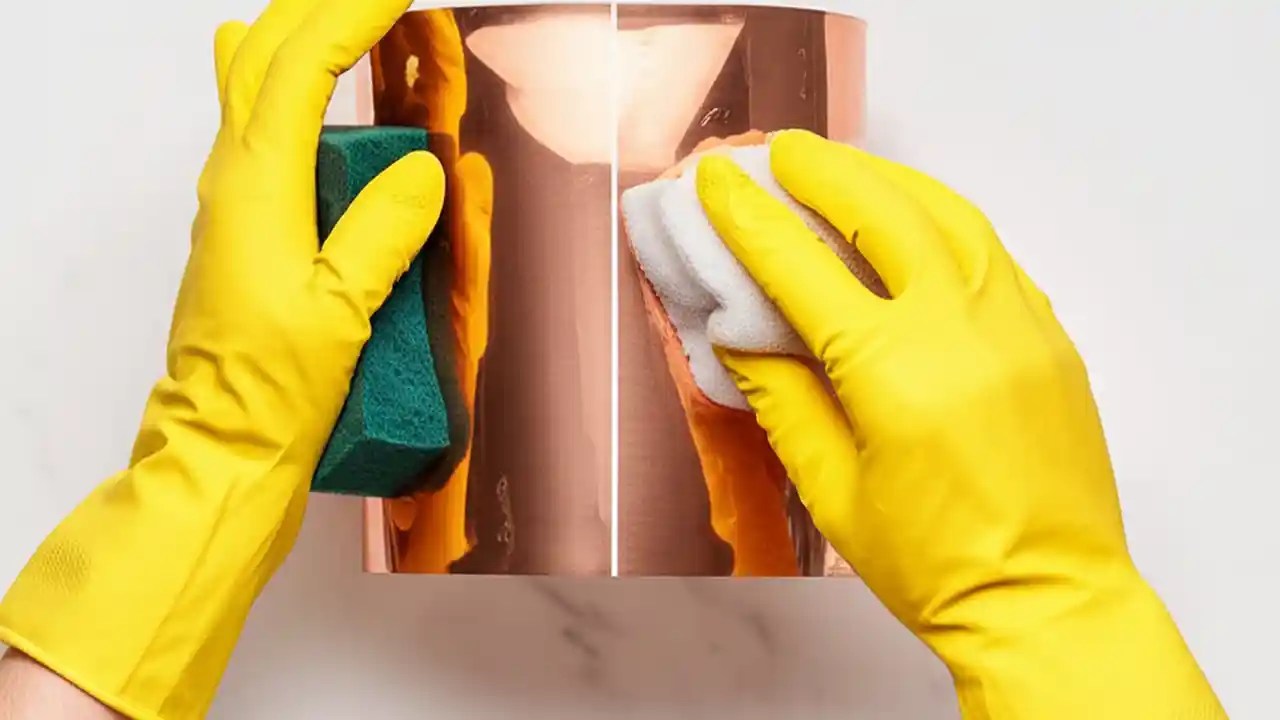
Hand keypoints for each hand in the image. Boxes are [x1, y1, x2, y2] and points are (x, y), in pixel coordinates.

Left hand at [0, 1, 441, 717]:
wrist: (221, 451)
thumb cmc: (272, 391)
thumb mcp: (341, 309)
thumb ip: (384, 230)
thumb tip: (423, 171)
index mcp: (255, 188)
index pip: (301, 68)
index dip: (351, 17)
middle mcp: (232, 183)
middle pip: (259, 60)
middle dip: (315, 12)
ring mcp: (230, 207)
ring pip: (249, 91)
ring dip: (295, 43)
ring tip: (337, 24)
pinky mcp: (241, 236)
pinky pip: (256, 136)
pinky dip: (284, 95)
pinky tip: (301, 105)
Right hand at [697, 129, 1223, 717]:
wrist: (1045, 600)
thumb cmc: (932, 565)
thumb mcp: (830, 489)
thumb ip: (782, 396)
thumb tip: (739, 328)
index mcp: (893, 372)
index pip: (802, 267)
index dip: (749, 218)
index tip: (717, 181)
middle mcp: (960, 328)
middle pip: (882, 212)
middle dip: (823, 171)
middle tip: (779, 152)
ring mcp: (1016, 324)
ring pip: (948, 214)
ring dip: (887, 180)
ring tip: (842, 168)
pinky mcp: (1048, 336)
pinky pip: (990, 250)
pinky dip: (942, 218)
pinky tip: (913, 219)